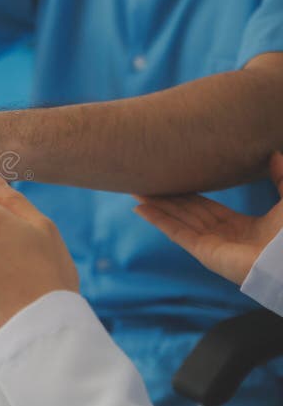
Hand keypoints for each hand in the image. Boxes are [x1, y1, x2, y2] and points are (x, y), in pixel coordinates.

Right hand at [134, 151, 282, 284]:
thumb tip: (275, 153)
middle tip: (144, 182)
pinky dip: (157, 220)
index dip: (187, 193)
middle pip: (186, 213)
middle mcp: (222, 237)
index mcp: (241, 228)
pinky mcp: (204, 252)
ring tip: (135, 191)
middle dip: (165, 199)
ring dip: (155, 206)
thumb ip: (280, 178)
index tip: (171, 181)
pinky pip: (176, 232)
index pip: (206, 208)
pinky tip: (140, 208)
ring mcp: (210, 246)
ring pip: (177, 220)